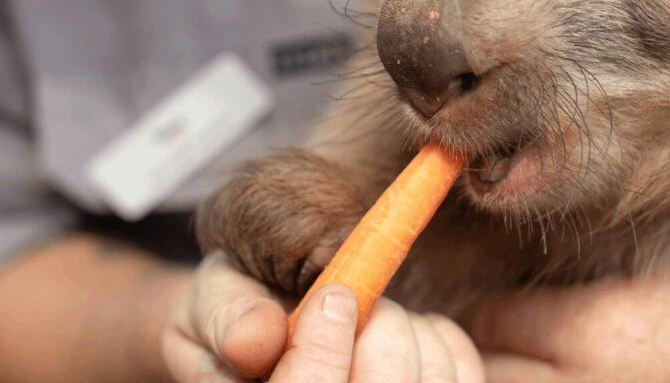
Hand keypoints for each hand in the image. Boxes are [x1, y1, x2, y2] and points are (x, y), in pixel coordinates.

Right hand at [162, 250, 484, 381]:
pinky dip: (447, 346)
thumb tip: (254, 339)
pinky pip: (460, 382)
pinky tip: (416, 329)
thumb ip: (225, 317)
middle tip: (358, 297)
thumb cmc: (234, 315)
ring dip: (413, 338)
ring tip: (379, 315)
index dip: (322, 350)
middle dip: (381, 339)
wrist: (264, 330)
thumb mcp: (209, 304)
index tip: (333, 295)